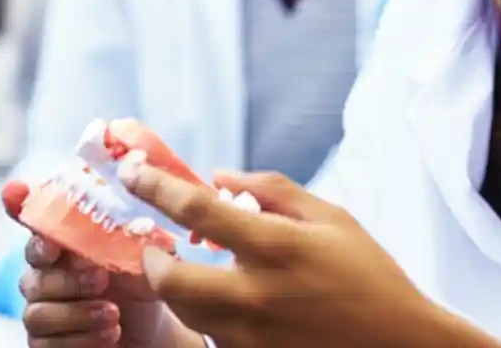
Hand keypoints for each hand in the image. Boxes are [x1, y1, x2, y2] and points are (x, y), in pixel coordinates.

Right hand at [2, 181, 196, 347]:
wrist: (153, 331)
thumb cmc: (141, 285)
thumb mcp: (146, 258)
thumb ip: (134, 237)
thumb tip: (139, 222)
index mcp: (65, 241)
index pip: (34, 219)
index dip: (19, 203)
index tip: (18, 193)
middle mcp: (45, 272)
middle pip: (33, 271)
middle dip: (67, 277)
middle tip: (101, 279)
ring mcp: (42, 309)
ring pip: (37, 312)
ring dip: (76, 313)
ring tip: (113, 314)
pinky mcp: (45, 343)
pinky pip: (44, 343)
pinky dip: (79, 339)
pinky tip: (108, 334)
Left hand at [120, 165, 500, 347]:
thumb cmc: (369, 276)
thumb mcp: (331, 219)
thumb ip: (273, 190)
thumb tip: (220, 176)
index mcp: (277, 248)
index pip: (196, 209)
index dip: (155, 185)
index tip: (132, 169)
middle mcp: (256, 296)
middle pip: (169, 278)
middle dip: (151, 259)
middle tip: (155, 247)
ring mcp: (251, 337)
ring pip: (186, 312)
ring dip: (178, 288)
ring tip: (194, 272)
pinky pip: (213, 336)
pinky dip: (211, 316)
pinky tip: (233, 304)